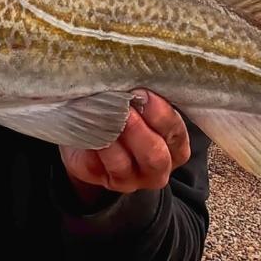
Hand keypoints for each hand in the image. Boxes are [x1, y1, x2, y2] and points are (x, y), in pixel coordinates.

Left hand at [60, 89, 191, 203]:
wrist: (94, 136)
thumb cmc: (128, 114)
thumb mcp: (143, 106)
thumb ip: (145, 99)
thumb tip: (133, 80)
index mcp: (175, 147)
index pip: (175, 132)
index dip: (160, 114)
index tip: (143, 93)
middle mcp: (157, 169)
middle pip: (154, 155)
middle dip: (138, 129)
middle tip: (123, 108)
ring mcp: (129, 179)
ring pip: (121, 164)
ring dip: (110, 137)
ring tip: (100, 113)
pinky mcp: (99, 179)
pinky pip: (94, 165)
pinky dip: (90, 144)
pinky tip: (85, 125)